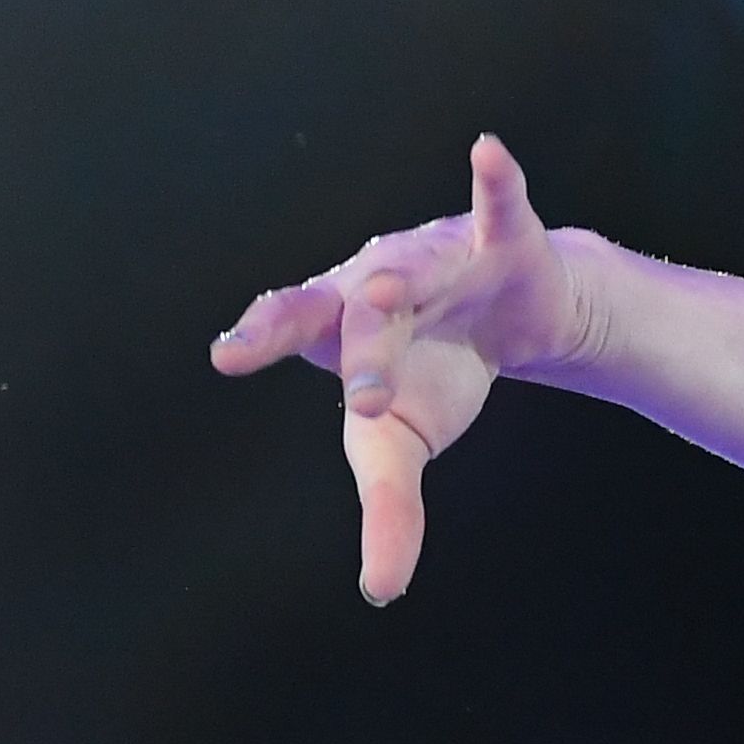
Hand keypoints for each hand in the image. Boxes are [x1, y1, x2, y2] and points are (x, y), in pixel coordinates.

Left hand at [208, 134, 587, 604]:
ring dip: (403, 282)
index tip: (229, 354)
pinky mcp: (499, 241)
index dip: (261, 336)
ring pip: (415, 267)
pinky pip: (496, 203)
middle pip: (356, 309)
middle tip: (366, 401)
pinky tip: (485, 150)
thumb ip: (389, 510)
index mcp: (336, 327)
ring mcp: (436, 257)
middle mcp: (374, 281)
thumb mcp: (403, 443)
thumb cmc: (433, 373)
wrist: (515, 316)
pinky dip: (495, 178)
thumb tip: (380, 593)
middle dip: (358, 348)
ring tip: (389, 293)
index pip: (287, 328)